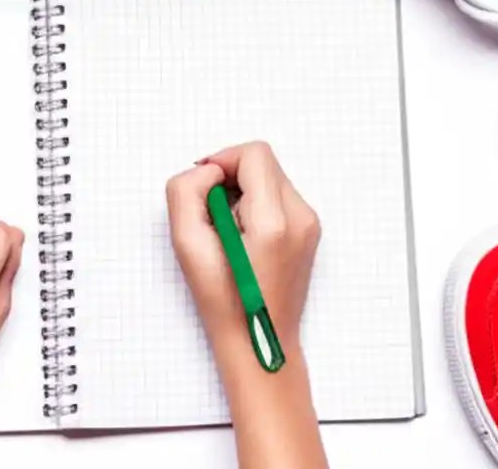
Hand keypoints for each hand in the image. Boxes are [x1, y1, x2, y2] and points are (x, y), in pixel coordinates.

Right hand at [166, 143, 328, 468]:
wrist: (259, 343)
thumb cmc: (223, 302)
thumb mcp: (187, 246)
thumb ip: (187, 193)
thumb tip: (209, 172)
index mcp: (274, 222)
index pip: (254, 154)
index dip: (222, 160)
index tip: (205, 186)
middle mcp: (301, 218)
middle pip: (263, 163)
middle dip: (231, 178)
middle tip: (213, 216)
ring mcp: (310, 225)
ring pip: (270, 178)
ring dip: (243, 193)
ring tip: (228, 233)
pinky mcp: (309, 232)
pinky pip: (278, 198)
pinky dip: (256, 206)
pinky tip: (243, 239)